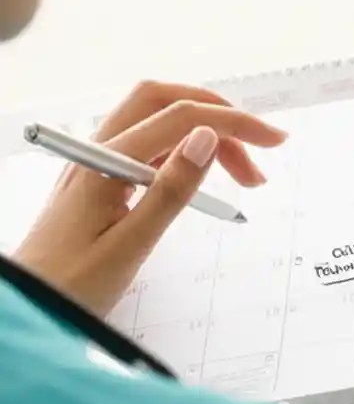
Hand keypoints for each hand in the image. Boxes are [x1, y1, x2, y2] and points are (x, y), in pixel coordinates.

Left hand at [14, 81, 286, 315]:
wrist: (28, 303)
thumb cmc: (72, 285)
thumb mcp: (130, 244)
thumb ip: (170, 190)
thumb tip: (206, 139)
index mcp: (107, 162)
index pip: (180, 119)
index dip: (233, 123)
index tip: (274, 141)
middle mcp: (99, 151)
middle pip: (164, 101)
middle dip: (219, 115)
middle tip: (258, 154)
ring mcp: (97, 161)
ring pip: (156, 120)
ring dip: (203, 133)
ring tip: (241, 175)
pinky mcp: (100, 177)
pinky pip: (147, 146)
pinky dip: (184, 151)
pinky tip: (201, 178)